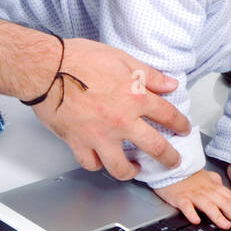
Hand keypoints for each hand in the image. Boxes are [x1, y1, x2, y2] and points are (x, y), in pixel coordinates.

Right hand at [29, 37, 190, 180]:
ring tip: (135, 169)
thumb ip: (149, 75)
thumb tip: (170, 84)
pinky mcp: (78, 143)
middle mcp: (121, 121)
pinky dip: (97, 165)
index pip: (168, 115)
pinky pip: (91, 164)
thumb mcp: (121, 59)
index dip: (180, 123)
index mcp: (135, 97)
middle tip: (174, 162)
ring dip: (132, 171)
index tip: (184, 128)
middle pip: (155, 148)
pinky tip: (102, 161)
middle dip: (169, 158)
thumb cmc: (79, 59)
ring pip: (121, 167)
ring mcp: (99, 136)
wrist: (46, 68)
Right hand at [154, 171, 230, 228]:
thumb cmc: (185, 174)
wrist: (168, 167)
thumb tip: (225, 189)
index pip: (227, 195)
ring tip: (225, 225)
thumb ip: (215, 182)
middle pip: (221, 201)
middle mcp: (204, 190)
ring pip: (207, 205)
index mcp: (211, 185)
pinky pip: (186, 206)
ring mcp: (192, 194)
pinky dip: (191, 213)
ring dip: (218, 216)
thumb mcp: (204, 175)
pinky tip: (196, 221)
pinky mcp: (179, 198)